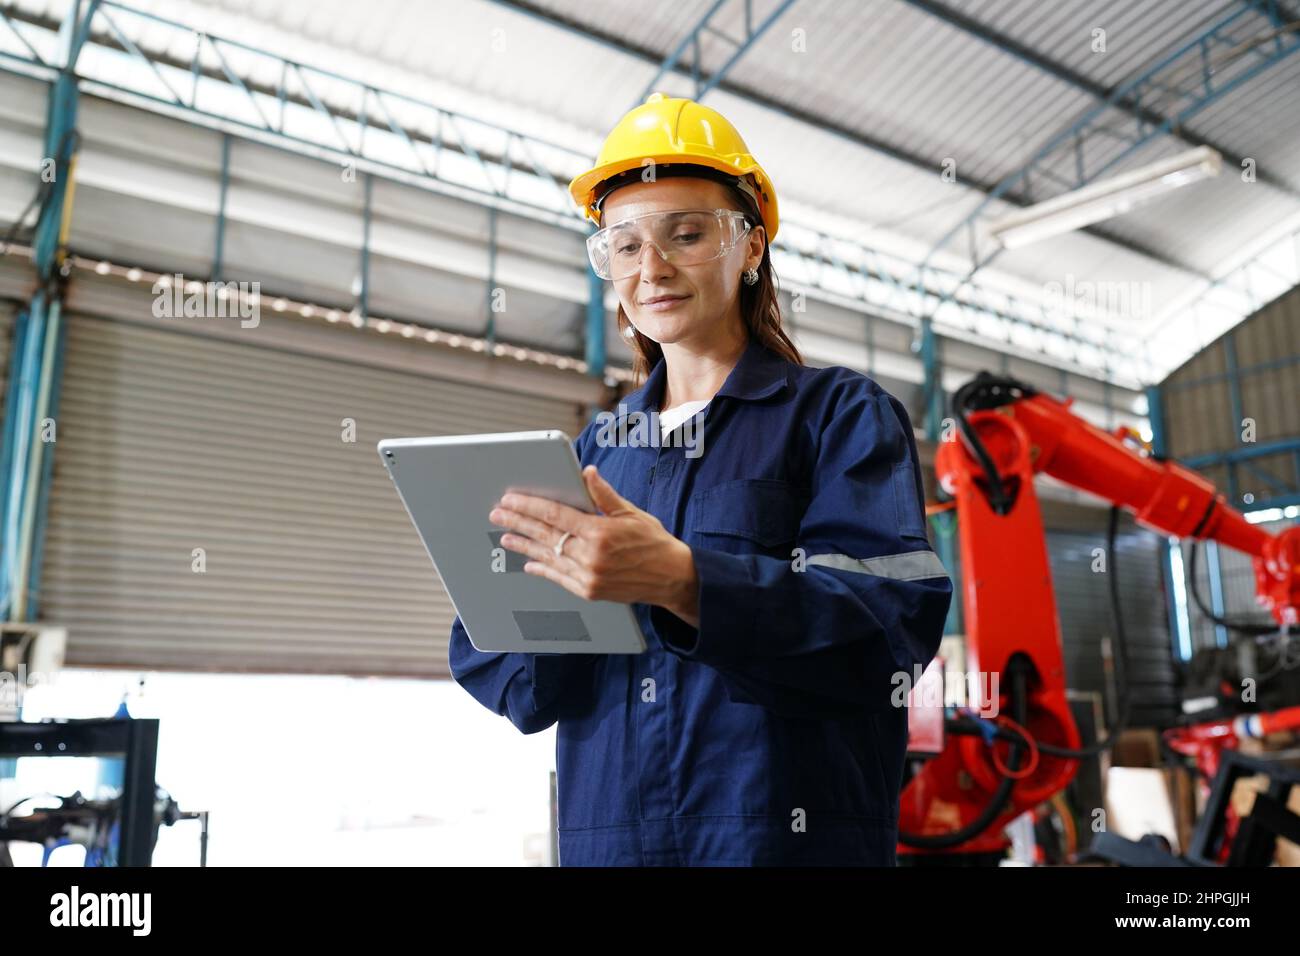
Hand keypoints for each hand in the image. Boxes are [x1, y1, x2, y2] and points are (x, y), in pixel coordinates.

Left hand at [489, 465, 699, 625]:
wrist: (672, 578)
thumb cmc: (653, 542)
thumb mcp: (631, 513)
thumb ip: (604, 495)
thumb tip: (586, 473)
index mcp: (600, 531)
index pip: (555, 514)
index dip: (529, 505)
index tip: (510, 499)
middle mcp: (592, 555)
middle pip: (545, 535)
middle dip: (518, 522)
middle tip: (498, 514)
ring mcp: (589, 576)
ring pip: (548, 557)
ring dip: (524, 546)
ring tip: (506, 537)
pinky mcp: (590, 591)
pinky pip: (559, 578)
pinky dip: (542, 569)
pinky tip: (529, 562)